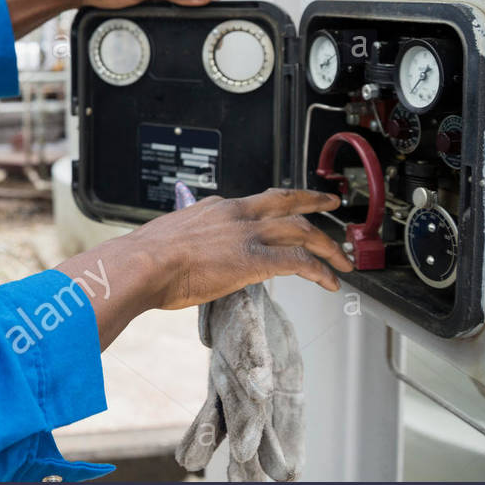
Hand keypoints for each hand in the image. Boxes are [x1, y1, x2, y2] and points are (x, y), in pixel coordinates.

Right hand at [130, 188, 352, 309]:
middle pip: (287, 203)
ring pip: (303, 231)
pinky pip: (300, 261)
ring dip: (328, 246)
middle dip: (314, 202)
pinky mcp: (255, 259)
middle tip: (331, 203)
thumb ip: (189, 241)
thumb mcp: (170, 238)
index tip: (285, 210)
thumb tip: (187, 255)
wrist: (142, 265)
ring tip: (341, 261)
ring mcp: (248, 234)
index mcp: (215, 208)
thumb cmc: (147, 259)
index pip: (255, 202)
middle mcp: (236, 213)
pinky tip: (329, 282)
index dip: (277, 206)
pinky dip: (320, 271)